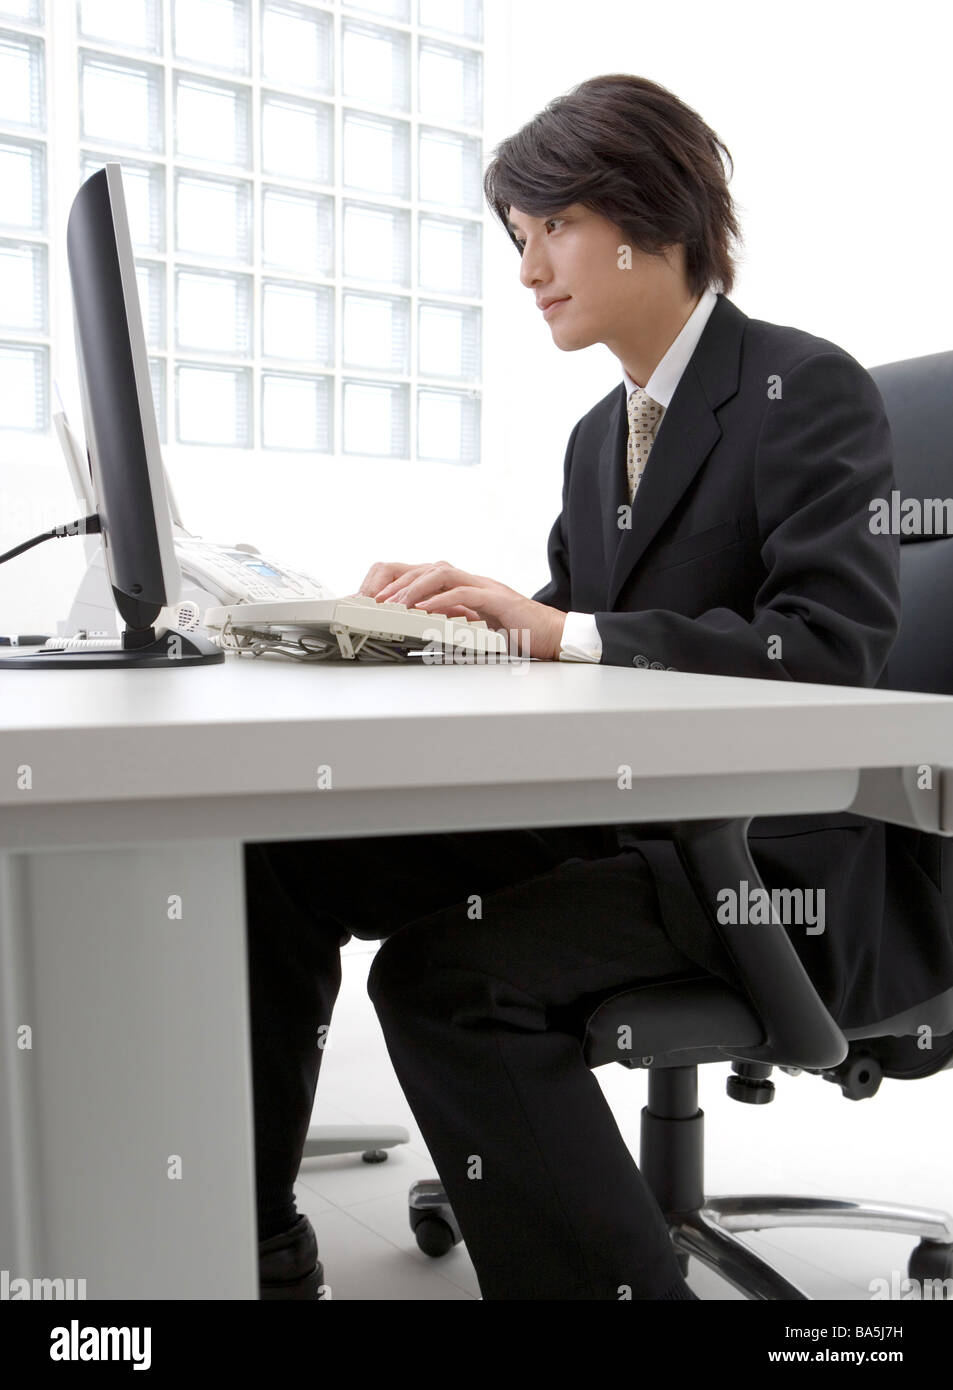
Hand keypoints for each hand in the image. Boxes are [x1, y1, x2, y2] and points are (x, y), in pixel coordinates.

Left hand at [356, 560, 566, 660]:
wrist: (554, 635)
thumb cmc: (520, 634)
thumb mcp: (479, 627)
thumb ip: (456, 622)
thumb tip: (425, 630)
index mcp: (468, 587)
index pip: (427, 574)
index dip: (401, 583)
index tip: (380, 600)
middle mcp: (474, 581)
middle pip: (429, 568)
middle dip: (400, 582)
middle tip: (378, 600)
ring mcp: (486, 587)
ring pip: (443, 573)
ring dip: (416, 587)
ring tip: (398, 603)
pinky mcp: (498, 599)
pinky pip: (465, 592)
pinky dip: (442, 599)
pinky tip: (426, 608)